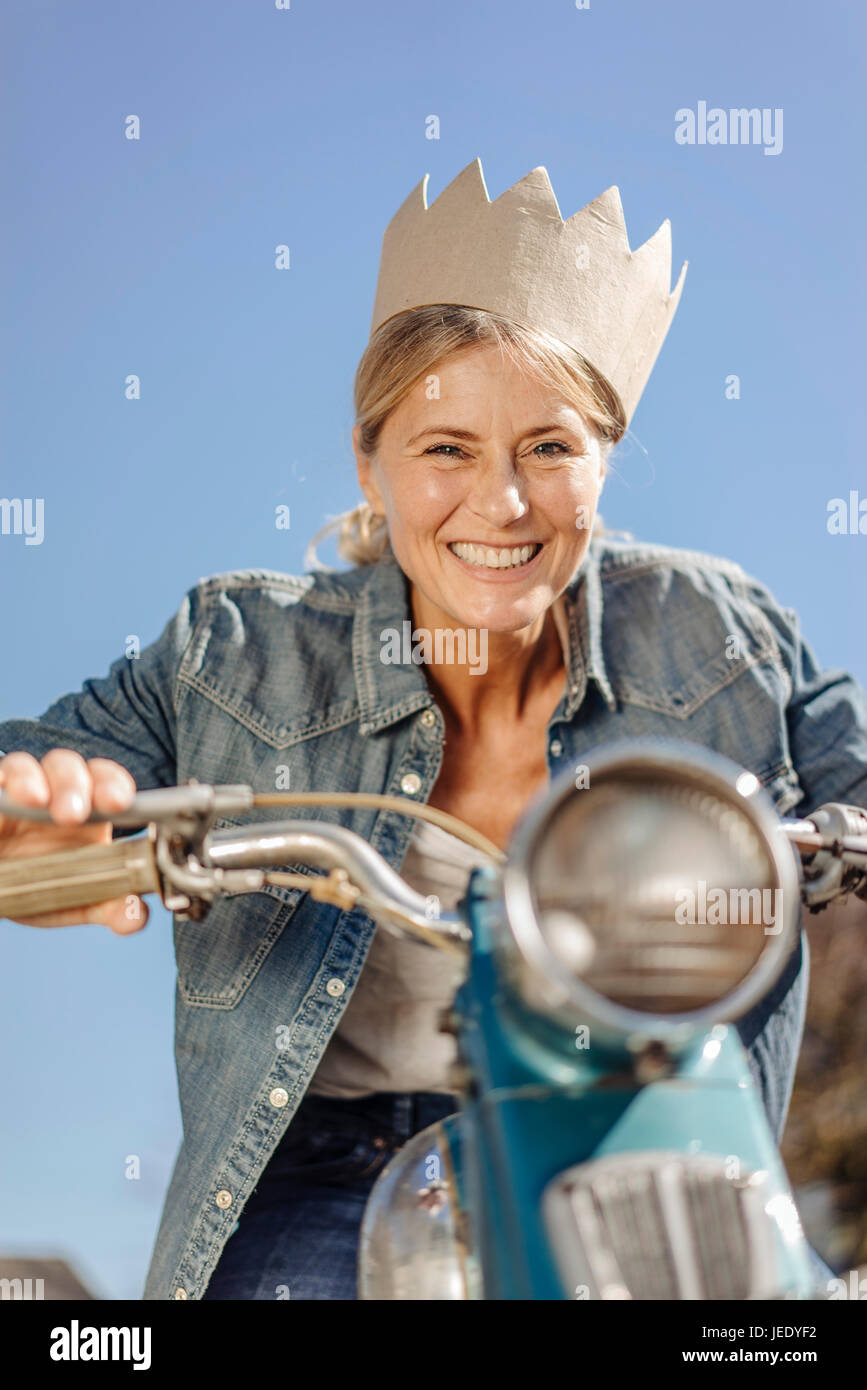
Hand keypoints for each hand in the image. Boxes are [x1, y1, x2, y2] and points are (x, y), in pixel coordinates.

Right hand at [0, 749, 147, 932]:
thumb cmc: (34, 883)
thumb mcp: (71, 901)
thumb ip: (107, 907)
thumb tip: (137, 916)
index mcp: (87, 815)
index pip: (107, 783)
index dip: (115, 785)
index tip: (119, 802)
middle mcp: (56, 794)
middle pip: (72, 768)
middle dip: (76, 785)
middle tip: (74, 814)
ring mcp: (21, 791)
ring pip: (30, 766)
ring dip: (36, 780)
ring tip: (37, 801)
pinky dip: (6, 780)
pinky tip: (11, 794)